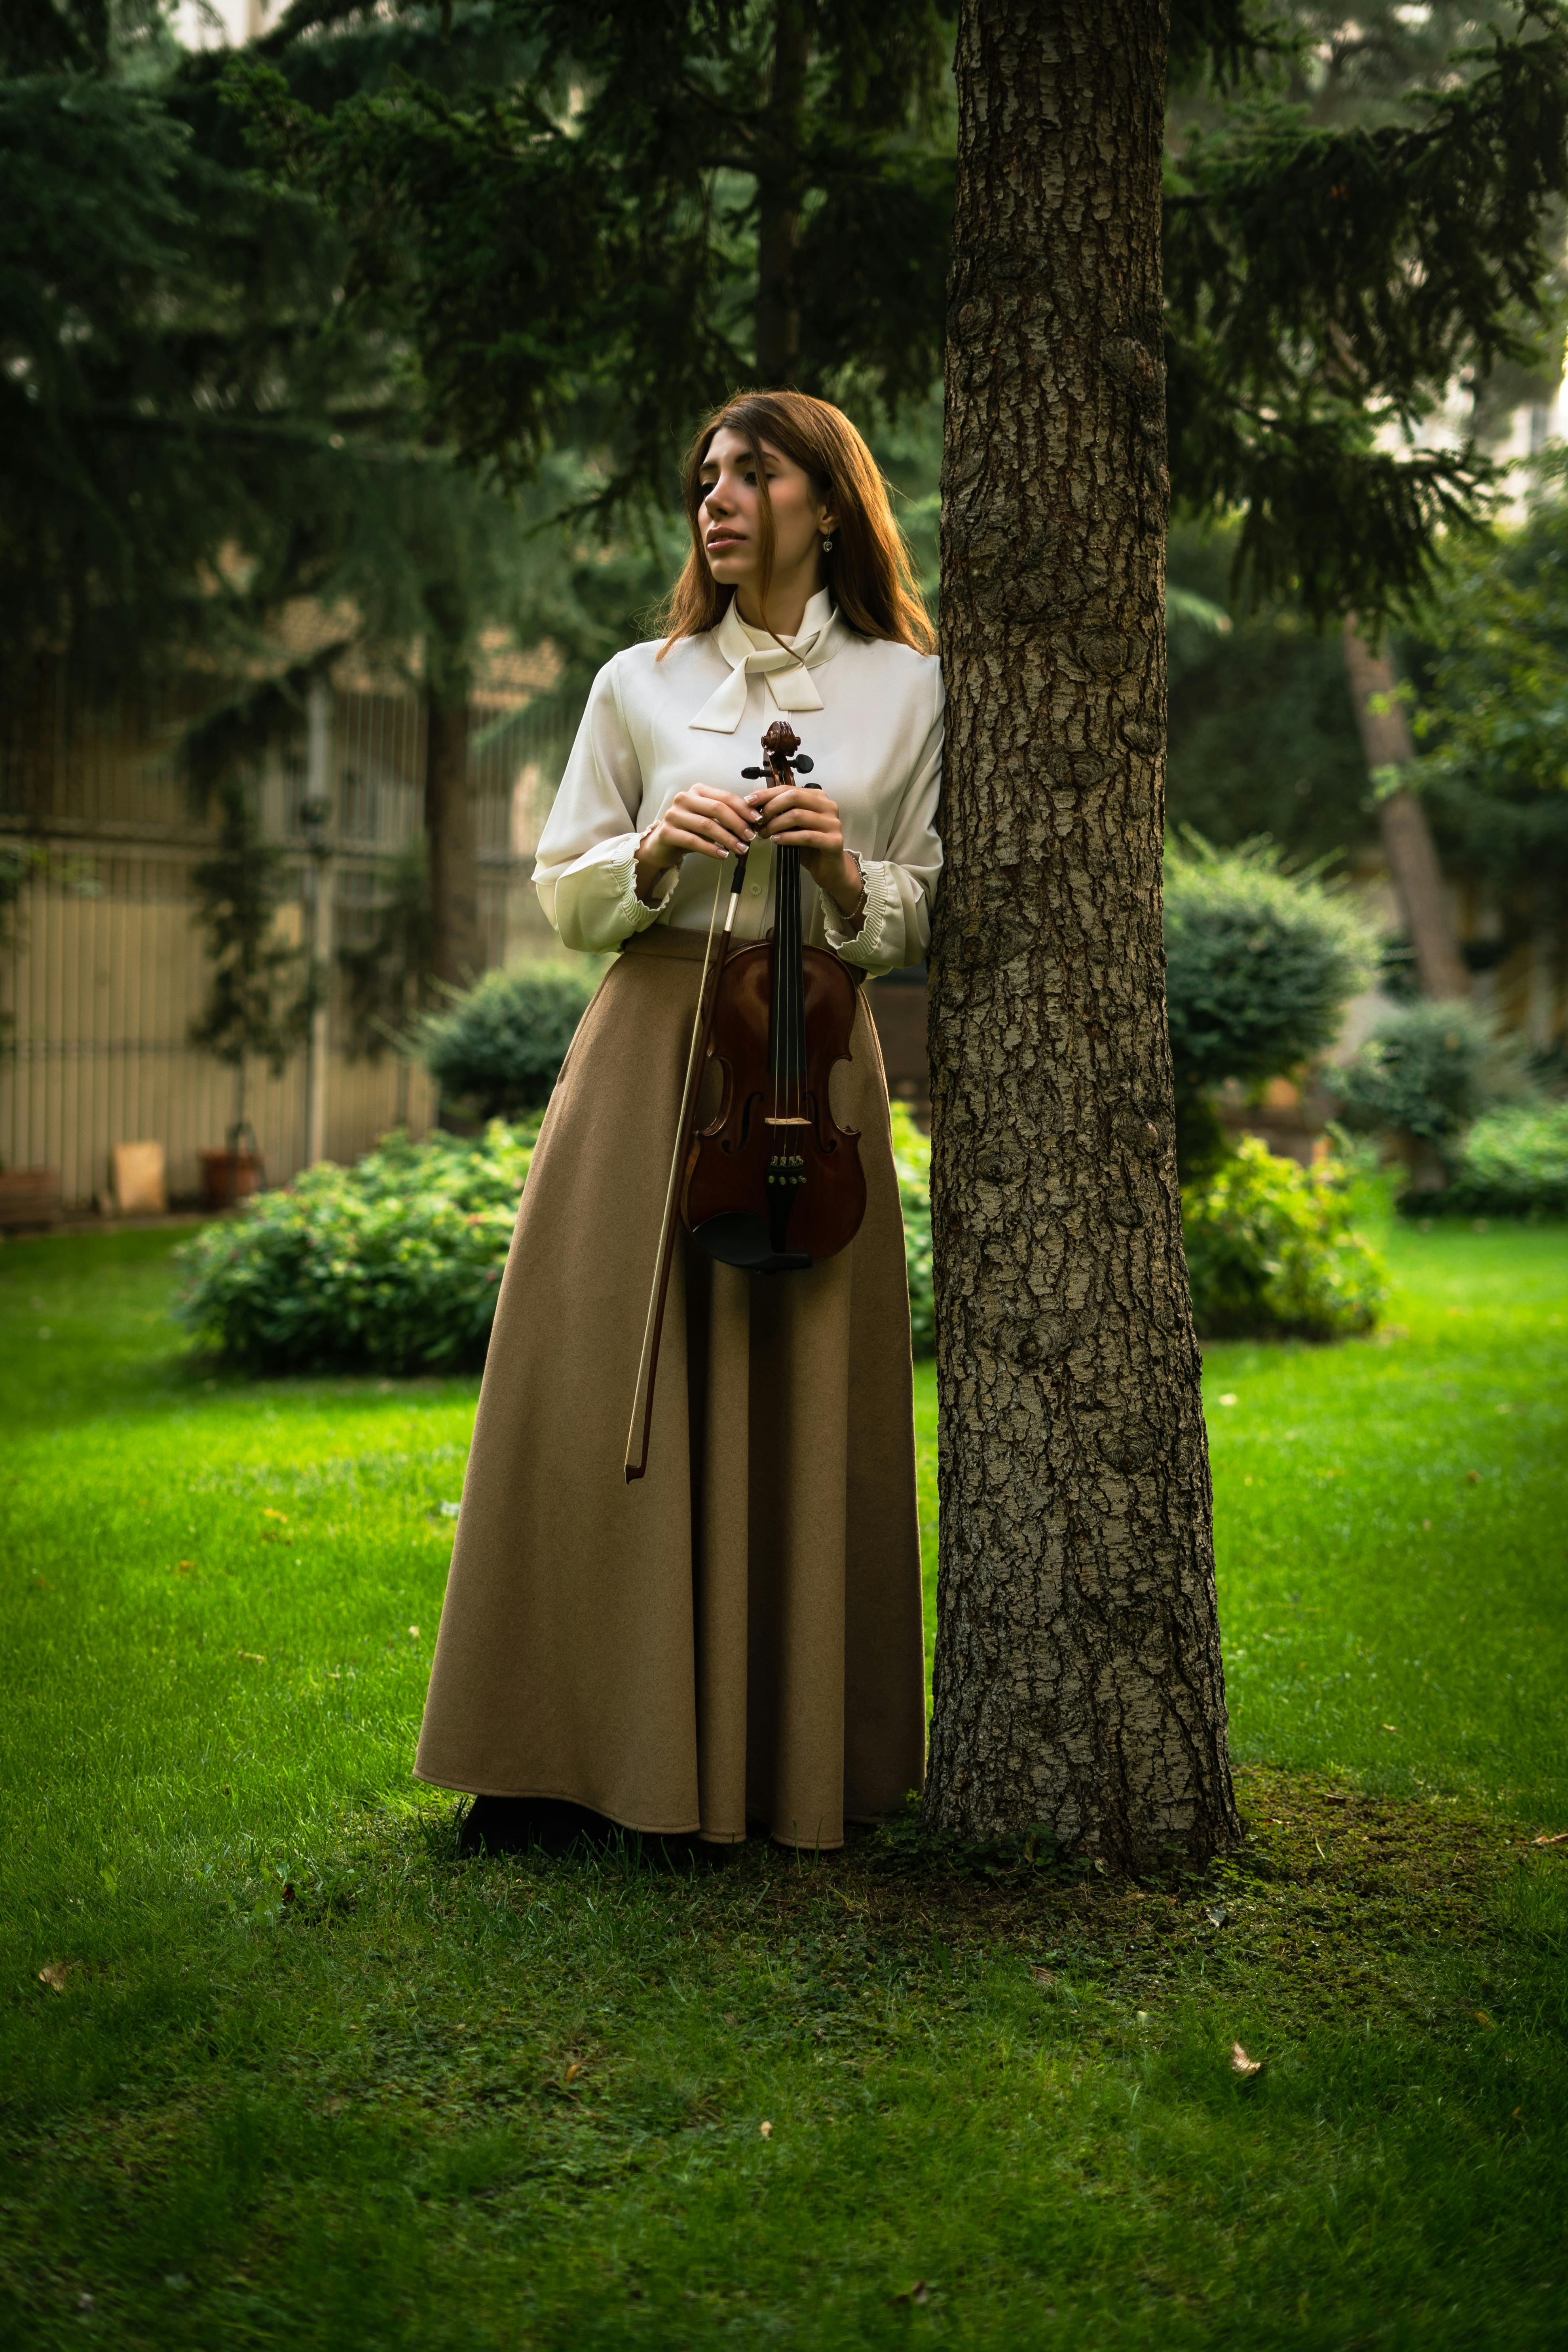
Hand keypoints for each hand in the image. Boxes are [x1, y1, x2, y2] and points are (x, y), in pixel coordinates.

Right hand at [635, 784, 756, 901]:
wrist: (662, 845)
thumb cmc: (689, 831)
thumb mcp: (709, 820)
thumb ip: (726, 817)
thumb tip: (753, 822)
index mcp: (697, 791)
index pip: (725, 797)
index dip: (743, 808)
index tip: (757, 820)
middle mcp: (684, 799)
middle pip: (717, 809)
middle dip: (737, 824)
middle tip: (750, 837)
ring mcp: (674, 814)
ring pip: (707, 825)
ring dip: (727, 839)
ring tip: (740, 848)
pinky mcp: (667, 832)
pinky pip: (693, 841)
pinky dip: (711, 849)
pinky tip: (722, 855)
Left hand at [749, 783, 864, 917]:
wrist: (830, 868)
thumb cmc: (810, 846)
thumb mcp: (794, 825)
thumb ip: (782, 813)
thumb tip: (755, 807)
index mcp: (818, 798)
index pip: (789, 788)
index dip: (767, 794)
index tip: (749, 801)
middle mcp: (828, 806)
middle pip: (794, 796)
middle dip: (771, 807)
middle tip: (757, 820)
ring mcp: (833, 823)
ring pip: (798, 815)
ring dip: (775, 824)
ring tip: (764, 833)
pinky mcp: (834, 841)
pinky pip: (806, 836)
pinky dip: (788, 838)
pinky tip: (776, 841)